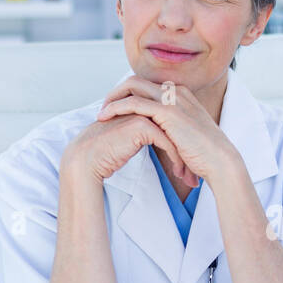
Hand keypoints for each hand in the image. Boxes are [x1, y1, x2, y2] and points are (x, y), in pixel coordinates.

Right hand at [61, 114, 197, 187]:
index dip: (183, 144)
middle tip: (194, 171)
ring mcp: (143, 113)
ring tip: (188, 175)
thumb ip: (148, 135)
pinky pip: (167, 142)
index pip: (173, 123)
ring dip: (184, 156)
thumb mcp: (133, 141)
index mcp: (144, 107)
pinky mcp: (141, 125)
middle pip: (177, 127)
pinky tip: (177, 173)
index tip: (190, 164)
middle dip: (188, 149)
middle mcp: (145, 106)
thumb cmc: (108, 154)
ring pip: (175, 134)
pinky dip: (175, 158)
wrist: (88, 159)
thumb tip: (169, 145)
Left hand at [97, 77, 241, 186]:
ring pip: (133, 86)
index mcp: (182, 95)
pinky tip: (106, 116)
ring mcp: (173, 99)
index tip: (116, 109)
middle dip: (117, 92)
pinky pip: (134, 102)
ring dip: (113, 97)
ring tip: (101, 113)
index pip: (148, 85)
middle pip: (138, 80)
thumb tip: (155, 135)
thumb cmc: (204, 155)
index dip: (129, 95)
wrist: (220, 161)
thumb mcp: (183, 136)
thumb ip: (168, 129)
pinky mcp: (168, 111)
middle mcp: (177, 92)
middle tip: (105, 108)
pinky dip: (117, 107)